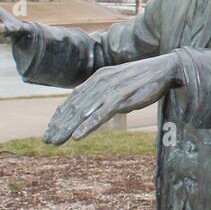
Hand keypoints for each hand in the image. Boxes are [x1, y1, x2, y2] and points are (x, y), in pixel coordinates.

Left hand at [42, 53, 182, 143]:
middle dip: (58, 125)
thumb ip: (103, 90)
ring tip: (55, 141)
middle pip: (74, 107)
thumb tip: (91, 102)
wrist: (163, 68)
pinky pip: (101, 115)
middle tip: (47, 140)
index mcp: (97, 78)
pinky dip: (88, 126)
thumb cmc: (142, 77)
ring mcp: (110, 91)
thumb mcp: (118, 81)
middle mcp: (100, 83)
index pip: (73, 99)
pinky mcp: (121, 99)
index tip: (49, 129)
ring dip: (67, 128)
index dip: (59, 115)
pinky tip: (77, 136)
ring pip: (83, 112)